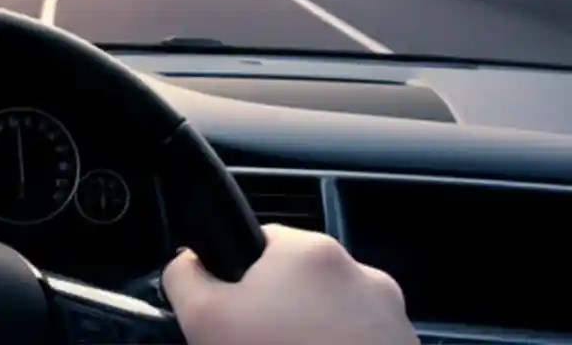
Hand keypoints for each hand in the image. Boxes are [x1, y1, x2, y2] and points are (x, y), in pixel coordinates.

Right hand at [163, 224, 416, 344]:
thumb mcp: (203, 317)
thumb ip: (185, 274)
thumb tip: (188, 262)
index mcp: (312, 251)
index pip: (262, 243)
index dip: (239, 279)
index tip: (235, 316)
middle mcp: (363, 273)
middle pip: (299, 283)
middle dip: (278, 311)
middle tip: (257, 344)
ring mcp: (393, 316)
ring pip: (331, 315)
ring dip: (311, 334)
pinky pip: (360, 342)